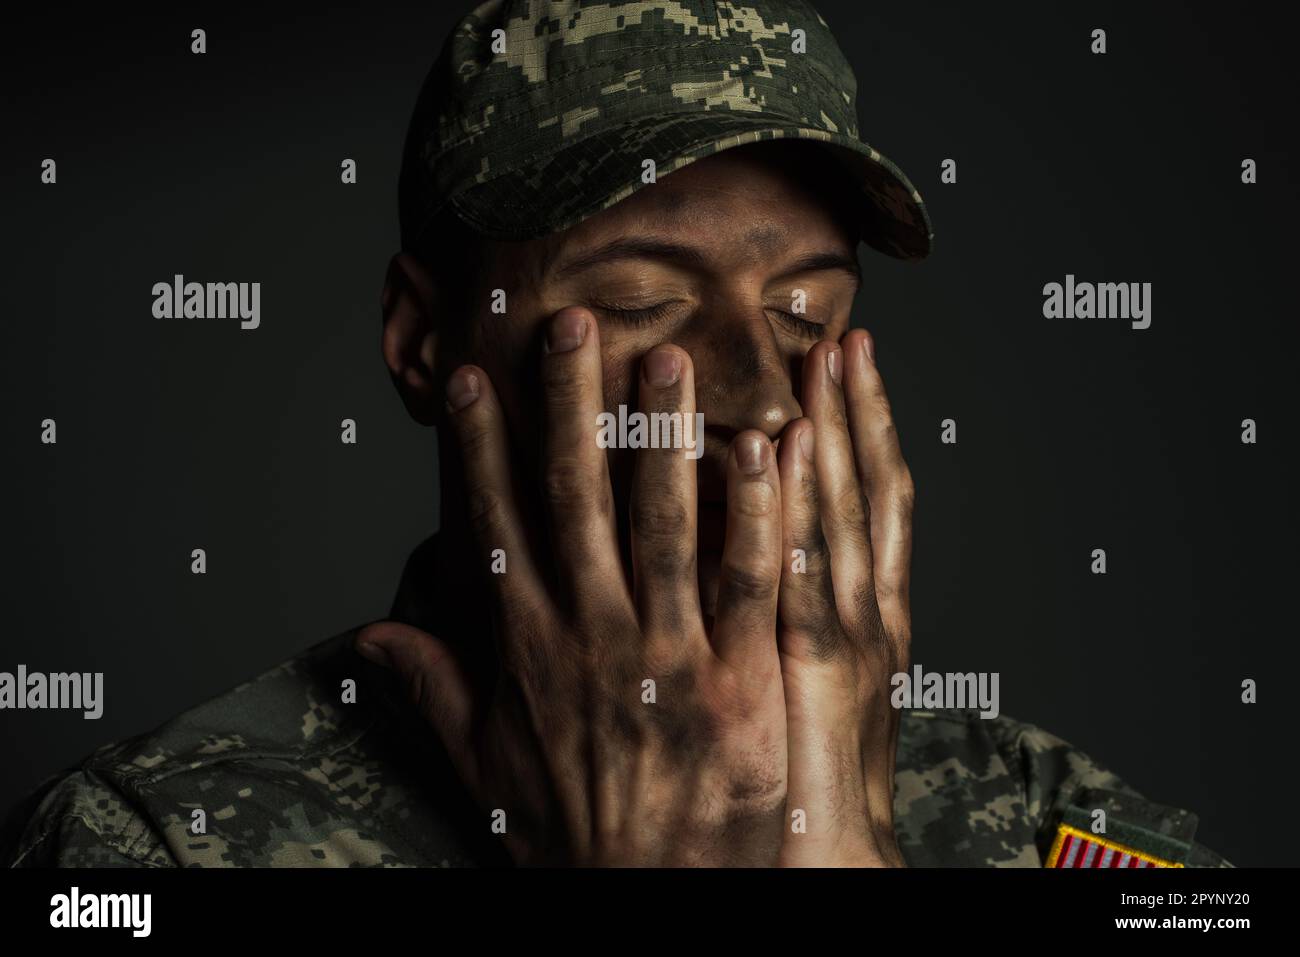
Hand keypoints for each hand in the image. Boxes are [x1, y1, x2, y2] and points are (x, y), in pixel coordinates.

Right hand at [357, 307, 791, 865]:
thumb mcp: (486, 762)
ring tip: (669, 358)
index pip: (496, 525)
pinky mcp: (742, 678)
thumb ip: (433, 688)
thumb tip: (371, 635)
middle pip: (577, 500)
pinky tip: (768, 449)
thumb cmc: (575, 831)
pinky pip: (754, 580)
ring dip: (664, 435)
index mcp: (530, 650)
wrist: (660, 899)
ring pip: (665, 523)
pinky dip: (760, 513)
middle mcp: (592, 636)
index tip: (474, 379)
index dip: (482, 449)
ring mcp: (669, 654)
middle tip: (574, 324)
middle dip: (573, 406)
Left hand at [774, 329, 913, 866]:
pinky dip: (794, 506)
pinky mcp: (810, 666)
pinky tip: (776, 447)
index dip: (867, 425)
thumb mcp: (810, 679)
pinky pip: (799, 568)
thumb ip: (796, 606)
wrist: (823, 851)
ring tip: (820, 357)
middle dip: (858, 411)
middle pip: (868, 490)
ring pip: (844, 514)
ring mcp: (849, 635)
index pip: (875, 498)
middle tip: (842, 334)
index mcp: (870, 611)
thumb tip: (756, 538)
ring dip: (834, 432)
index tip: (849, 358)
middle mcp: (871, 612)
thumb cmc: (803, 767)